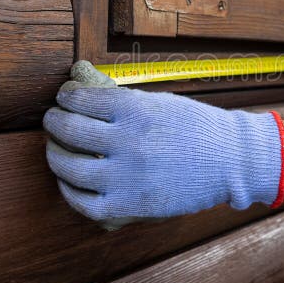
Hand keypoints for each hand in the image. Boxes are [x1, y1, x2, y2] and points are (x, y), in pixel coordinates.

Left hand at [43, 61, 283, 221]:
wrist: (230, 161)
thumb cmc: (195, 127)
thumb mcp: (159, 102)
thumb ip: (120, 97)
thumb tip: (81, 77)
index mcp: (135, 109)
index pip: (80, 98)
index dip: (65, 96)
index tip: (64, 97)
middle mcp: (127, 141)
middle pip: (67, 129)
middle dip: (53, 121)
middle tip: (53, 119)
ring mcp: (126, 175)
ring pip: (67, 166)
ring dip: (53, 154)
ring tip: (56, 149)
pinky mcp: (129, 205)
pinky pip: (82, 201)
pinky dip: (68, 190)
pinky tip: (69, 181)